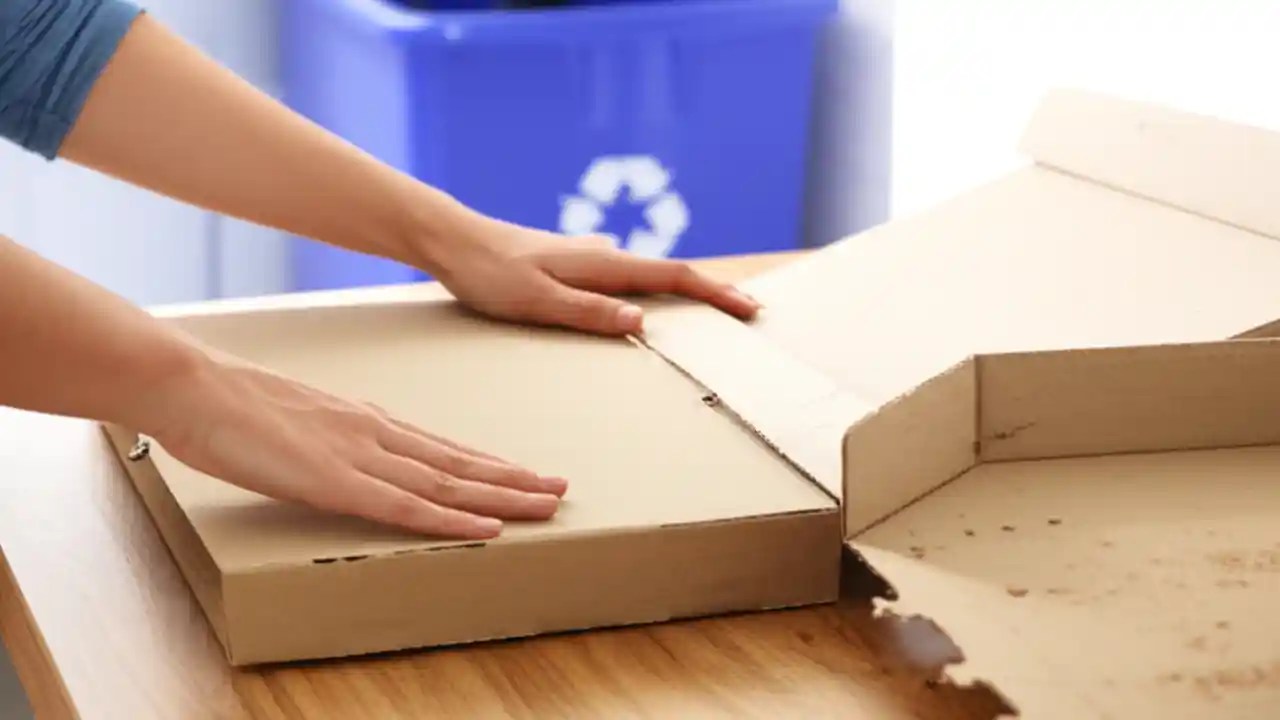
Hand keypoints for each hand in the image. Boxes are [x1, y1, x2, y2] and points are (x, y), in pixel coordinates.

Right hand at [142, 350, 565, 538]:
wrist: (196, 387)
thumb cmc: (236, 405)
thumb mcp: (300, 420)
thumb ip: (332, 438)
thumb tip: (348, 454)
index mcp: (367, 421)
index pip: (442, 447)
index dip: (488, 463)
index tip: (524, 472)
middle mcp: (376, 434)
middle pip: (459, 462)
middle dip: (513, 479)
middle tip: (558, 488)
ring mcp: (360, 457)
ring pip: (447, 482)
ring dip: (500, 496)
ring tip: (543, 504)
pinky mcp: (336, 481)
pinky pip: (404, 506)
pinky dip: (450, 518)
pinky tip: (484, 527)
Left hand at [427, 217, 762, 335]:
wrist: (452, 241)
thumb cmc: (489, 273)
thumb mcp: (537, 301)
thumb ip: (589, 313)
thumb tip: (641, 323)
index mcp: (602, 264)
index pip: (674, 277)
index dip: (715, 294)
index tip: (748, 308)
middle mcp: (603, 257)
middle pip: (670, 277)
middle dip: (709, 296)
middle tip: (742, 316)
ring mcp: (590, 260)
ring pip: (647, 280)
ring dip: (680, 297)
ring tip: (706, 320)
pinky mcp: (574, 267)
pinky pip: (623, 283)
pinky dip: (648, 296)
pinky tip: (645, 311)